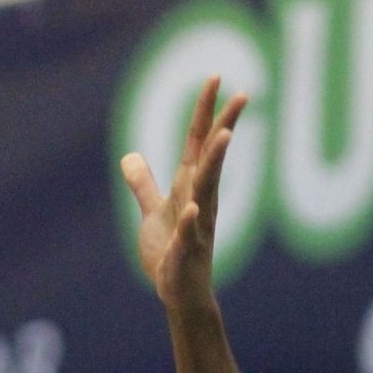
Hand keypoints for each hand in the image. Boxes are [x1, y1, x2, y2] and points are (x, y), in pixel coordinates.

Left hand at [121, 74, 246, 312]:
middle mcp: (200, 200)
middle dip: (224, 126)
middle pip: (212, 157)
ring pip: (207, 189)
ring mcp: (197, 225)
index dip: (205, 111)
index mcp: (190, 188)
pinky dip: (189, 221)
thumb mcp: (153, 213)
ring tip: (224, 136)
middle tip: (243, 94)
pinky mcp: (186, 251)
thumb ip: (143, 185)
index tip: (216, 78)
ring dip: (215, 163)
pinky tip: (191, 208)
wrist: (180, 294)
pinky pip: (188, 233)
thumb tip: (129, 156)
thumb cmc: (171, 254)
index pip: (198, 143)